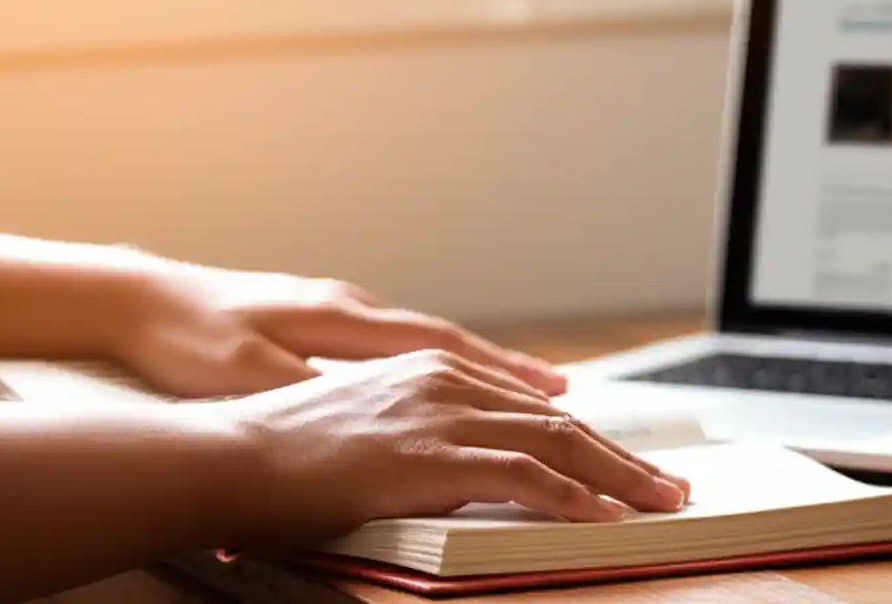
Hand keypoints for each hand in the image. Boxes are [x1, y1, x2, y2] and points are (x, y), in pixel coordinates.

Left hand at [116, 263, 564, 398]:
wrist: (141, 299)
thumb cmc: (188, 339)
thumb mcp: (243, 372)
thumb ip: (306, 392)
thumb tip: (365, 412)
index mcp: (342, 320)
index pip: (441, 346)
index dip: (501, 371)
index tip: (554, 393)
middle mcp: (352, 308)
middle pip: (449, 340)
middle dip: (508, 368)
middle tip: (563, 393)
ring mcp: (338, 311)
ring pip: (427, 342)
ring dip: (477, 365)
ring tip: (524, 389)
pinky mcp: (319, 322)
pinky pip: (398, 345)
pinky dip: (437, 363)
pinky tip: (445, 380)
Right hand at [214, 350, 689, 546]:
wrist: (227, 457)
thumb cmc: (280, 459)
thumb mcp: (360, 434)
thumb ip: (412, 442)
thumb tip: (448, 475)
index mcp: (427, 371)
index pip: (525, 406)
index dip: (581, 435)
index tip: (619, 460)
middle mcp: (442, 380)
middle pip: (554, 420)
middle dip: (618, 455)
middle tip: (664, 484)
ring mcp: (439, 413)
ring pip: (555, 443)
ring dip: (617, 476)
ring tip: (659, 502)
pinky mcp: (431, 454)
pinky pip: (525, 476)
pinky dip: (574, 498)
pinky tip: (605, 519)